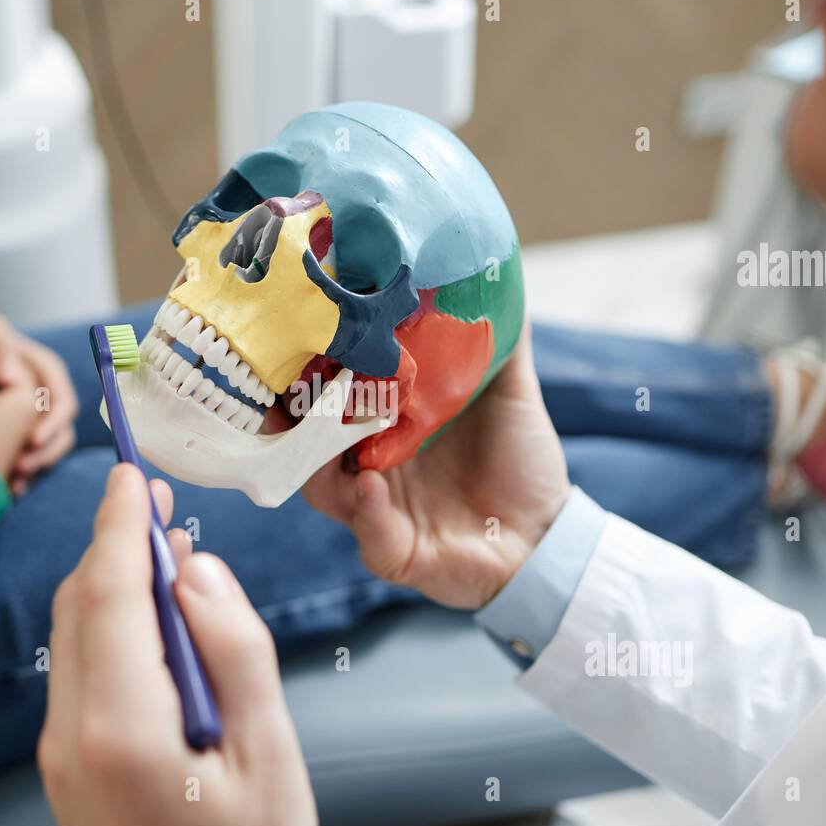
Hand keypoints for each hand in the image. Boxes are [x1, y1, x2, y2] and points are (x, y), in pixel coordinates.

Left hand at [0, 314, 78, 491]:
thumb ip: (0, 346)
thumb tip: (11, 378)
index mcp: (49, 372)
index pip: (63, 401)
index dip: (52, 422)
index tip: (32, 441)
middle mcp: (50, 397)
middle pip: (62, 431)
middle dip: (45, 454)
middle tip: (21, 468)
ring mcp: (39, 418)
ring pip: (51, 450)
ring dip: (36, 468)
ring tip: (14, 483)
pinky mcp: (25, 436)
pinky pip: (33, 460)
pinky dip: (22, 475)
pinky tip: (7, 489)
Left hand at [39, 464, 317, 825]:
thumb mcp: (270, 751)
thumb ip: (234, 650)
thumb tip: (196, 571)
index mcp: (122, 728)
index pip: (106, 593)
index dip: (117, 524)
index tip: (129, 474)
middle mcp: (73, 737)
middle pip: (79, 607)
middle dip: (114, 544)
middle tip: (155, 501)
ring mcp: (63, 756)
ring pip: (74, 637)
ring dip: (113, 584)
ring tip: (165, 554)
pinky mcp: (70, 768)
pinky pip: (81, 673)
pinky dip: (110, 629)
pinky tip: (154, 622)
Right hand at [303, 325, 569, 608]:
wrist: (548, 535)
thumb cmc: (521, 464)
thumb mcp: (508, 395)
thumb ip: (497, 343)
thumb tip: (500, 272)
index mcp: (387, 429)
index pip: (331, 399)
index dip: (307, 373)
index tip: (294, 333)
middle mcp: (369, 470)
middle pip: (307, 443)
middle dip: (287, 416)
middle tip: (277, 381)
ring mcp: (377, 514)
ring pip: (322, 490)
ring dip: (314, 461)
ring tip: (313, 429)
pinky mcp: (397, 554)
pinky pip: (370, 534)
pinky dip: (367, 511)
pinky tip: (370, 484)